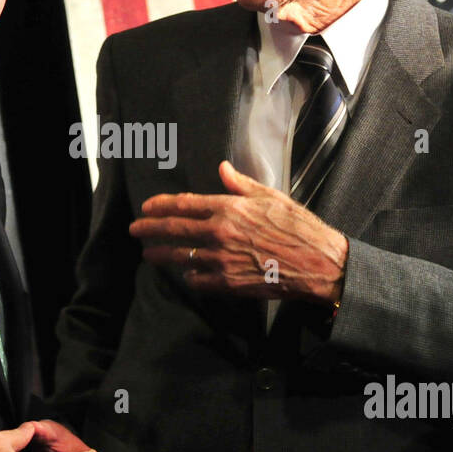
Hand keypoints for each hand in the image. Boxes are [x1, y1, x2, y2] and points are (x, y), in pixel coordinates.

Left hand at [129, 160, 347, 304]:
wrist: (317, 263)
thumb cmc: (298, 227)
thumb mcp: (271, 197)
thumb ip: (241, 184)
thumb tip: (222, 168)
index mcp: (229, 208)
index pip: (183, 205)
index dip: (160, 206)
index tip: (146, 207)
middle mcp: (219, 232)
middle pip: (173, 230)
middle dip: (149, 229)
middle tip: (134, 230)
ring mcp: (221, 259)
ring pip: (180, 257)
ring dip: (161, 256)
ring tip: (149, 254)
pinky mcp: (228, 283)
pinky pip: (198, 280)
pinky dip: (189, 276)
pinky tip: (186, 274)